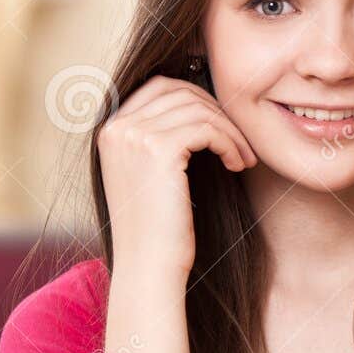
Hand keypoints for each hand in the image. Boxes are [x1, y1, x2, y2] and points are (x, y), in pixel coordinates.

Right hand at [97, 74, 257, 280]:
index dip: (197, 99)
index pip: (160, 86)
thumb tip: (200, 105)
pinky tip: (238, 165)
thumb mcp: (151, 174)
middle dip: (217, 111)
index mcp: (110, 129)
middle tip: (240, 140)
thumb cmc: (158, 227)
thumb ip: (161, 138)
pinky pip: (207, 127)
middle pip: (180, 91)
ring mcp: (133, 135)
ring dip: (230, 130)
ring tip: (243, 158)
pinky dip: (230, 142)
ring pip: (198, 108)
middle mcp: (116, 127)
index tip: (221, 126)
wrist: (148, 266)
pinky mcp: (158, 149)